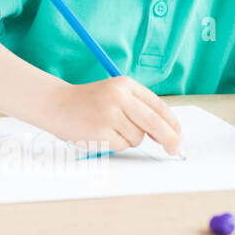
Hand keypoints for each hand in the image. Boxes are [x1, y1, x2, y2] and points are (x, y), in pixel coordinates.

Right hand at [41, 75, 183, 155]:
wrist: (55, 104)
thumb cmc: (88, 103)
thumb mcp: (115, 95)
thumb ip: (139, 109)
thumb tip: (167, 135)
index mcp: (125, 84)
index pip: (159, 106)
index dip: (173, 124)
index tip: (179, 137)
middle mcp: (119, 96)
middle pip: (155, 124)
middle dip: (169, 139)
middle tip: (174, 150)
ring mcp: (109, 114)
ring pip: (138, 137)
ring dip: (129, 139)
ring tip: (109, 128)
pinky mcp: (100, 131)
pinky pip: (122, 146)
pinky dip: (115, 145)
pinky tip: (100, 134)